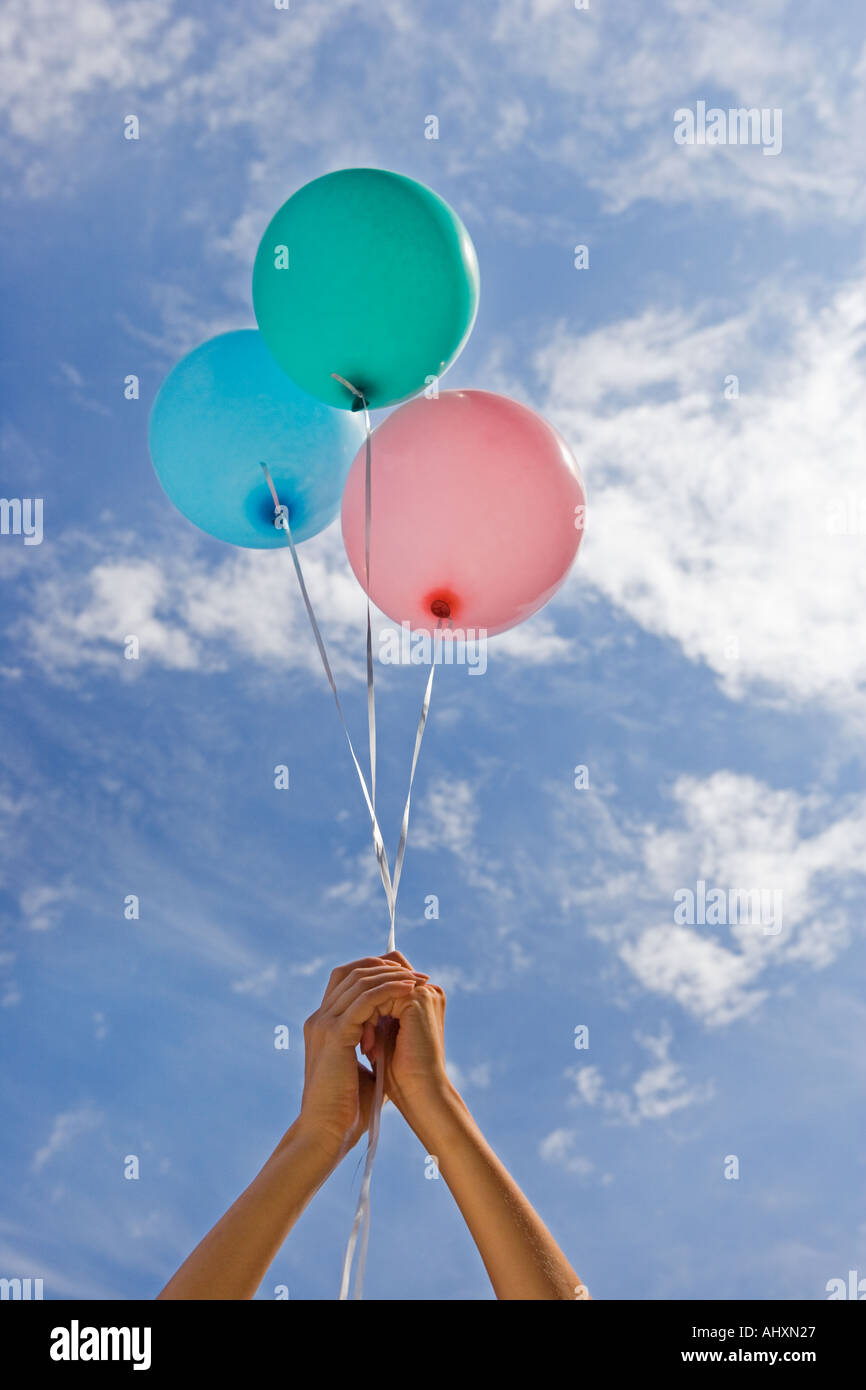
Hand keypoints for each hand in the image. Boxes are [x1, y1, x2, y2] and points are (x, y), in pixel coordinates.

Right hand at [299, 956, 424, 1157]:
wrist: (328, 1133)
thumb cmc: (347, 1110)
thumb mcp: (364, 1068)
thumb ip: (374, 1046)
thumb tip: (399, 1036)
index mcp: (323, 1025)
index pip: (346, 980)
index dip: (376, 973)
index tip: (406, 979)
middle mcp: (319, 1019)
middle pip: (351, 971)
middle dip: (386, 967)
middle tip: (416, 974)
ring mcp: (324, 1023)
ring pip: (359, 980)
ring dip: (393, 976)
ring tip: (419, 980)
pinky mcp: (335, 1033)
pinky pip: (366, 998)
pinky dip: (389, 989)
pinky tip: (410, 990)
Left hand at [360, 950, 450, 1119]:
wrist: (419, 1096)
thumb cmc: (402, 1076)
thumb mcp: (384, 1040)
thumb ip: (375, 1019)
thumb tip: (350, 1009)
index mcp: (423, 1001)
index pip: (385, 981)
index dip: (363, 999)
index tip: (348, 1025)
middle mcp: (427, 992)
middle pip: (380, 978)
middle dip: (360, 1005)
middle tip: (353, 1038)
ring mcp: (425, 993)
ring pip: (378, 987)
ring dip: (364, 1014)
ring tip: (363, 1048)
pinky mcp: (420, 999)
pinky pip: (382, 994)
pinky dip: (369, 1018)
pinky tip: (368, 1046)